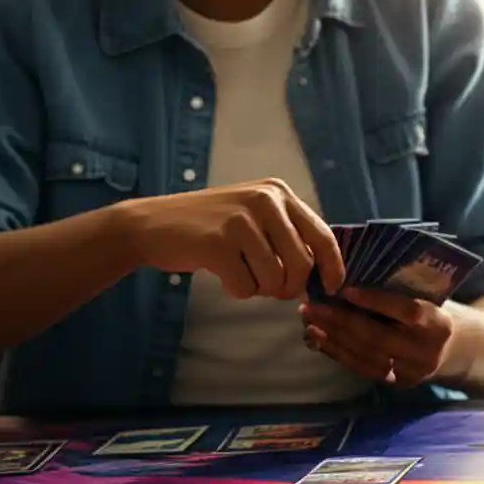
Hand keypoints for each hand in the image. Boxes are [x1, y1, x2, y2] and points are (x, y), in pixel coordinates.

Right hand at [114, 178, 343, 300]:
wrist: (150, 225)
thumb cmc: (209, 227)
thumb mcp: (255, 216)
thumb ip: (287, 235)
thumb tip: (322, 274)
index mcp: (278, 192)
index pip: (322, 236)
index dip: (333, 267)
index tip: (332, 288)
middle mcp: (265, 200)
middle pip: (302, 265)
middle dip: (288, 287)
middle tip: (269, 287)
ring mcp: (241, 220)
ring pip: (275, 280)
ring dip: (259, 289)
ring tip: (240, 273)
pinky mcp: (219, 244)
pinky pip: (246, 287)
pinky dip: (236, 291)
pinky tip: (221, 273)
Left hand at [299, 288, 458, 386]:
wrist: (454, 348)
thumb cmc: (434, 311)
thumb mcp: (428, 297)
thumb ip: (400, 291)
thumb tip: (352, 273)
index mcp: (438, 323)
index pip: (405, 311)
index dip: (374, 301)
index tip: (345, 289)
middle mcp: (425, 351)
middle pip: (377, 338)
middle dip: (340, 321)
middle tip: (313, 305)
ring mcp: (410, 372)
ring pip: (364, 356)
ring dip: (332, 338)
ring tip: (309, 320)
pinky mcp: (396, 383)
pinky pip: (361, 368)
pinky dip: (337, 352)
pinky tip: (318, 338)